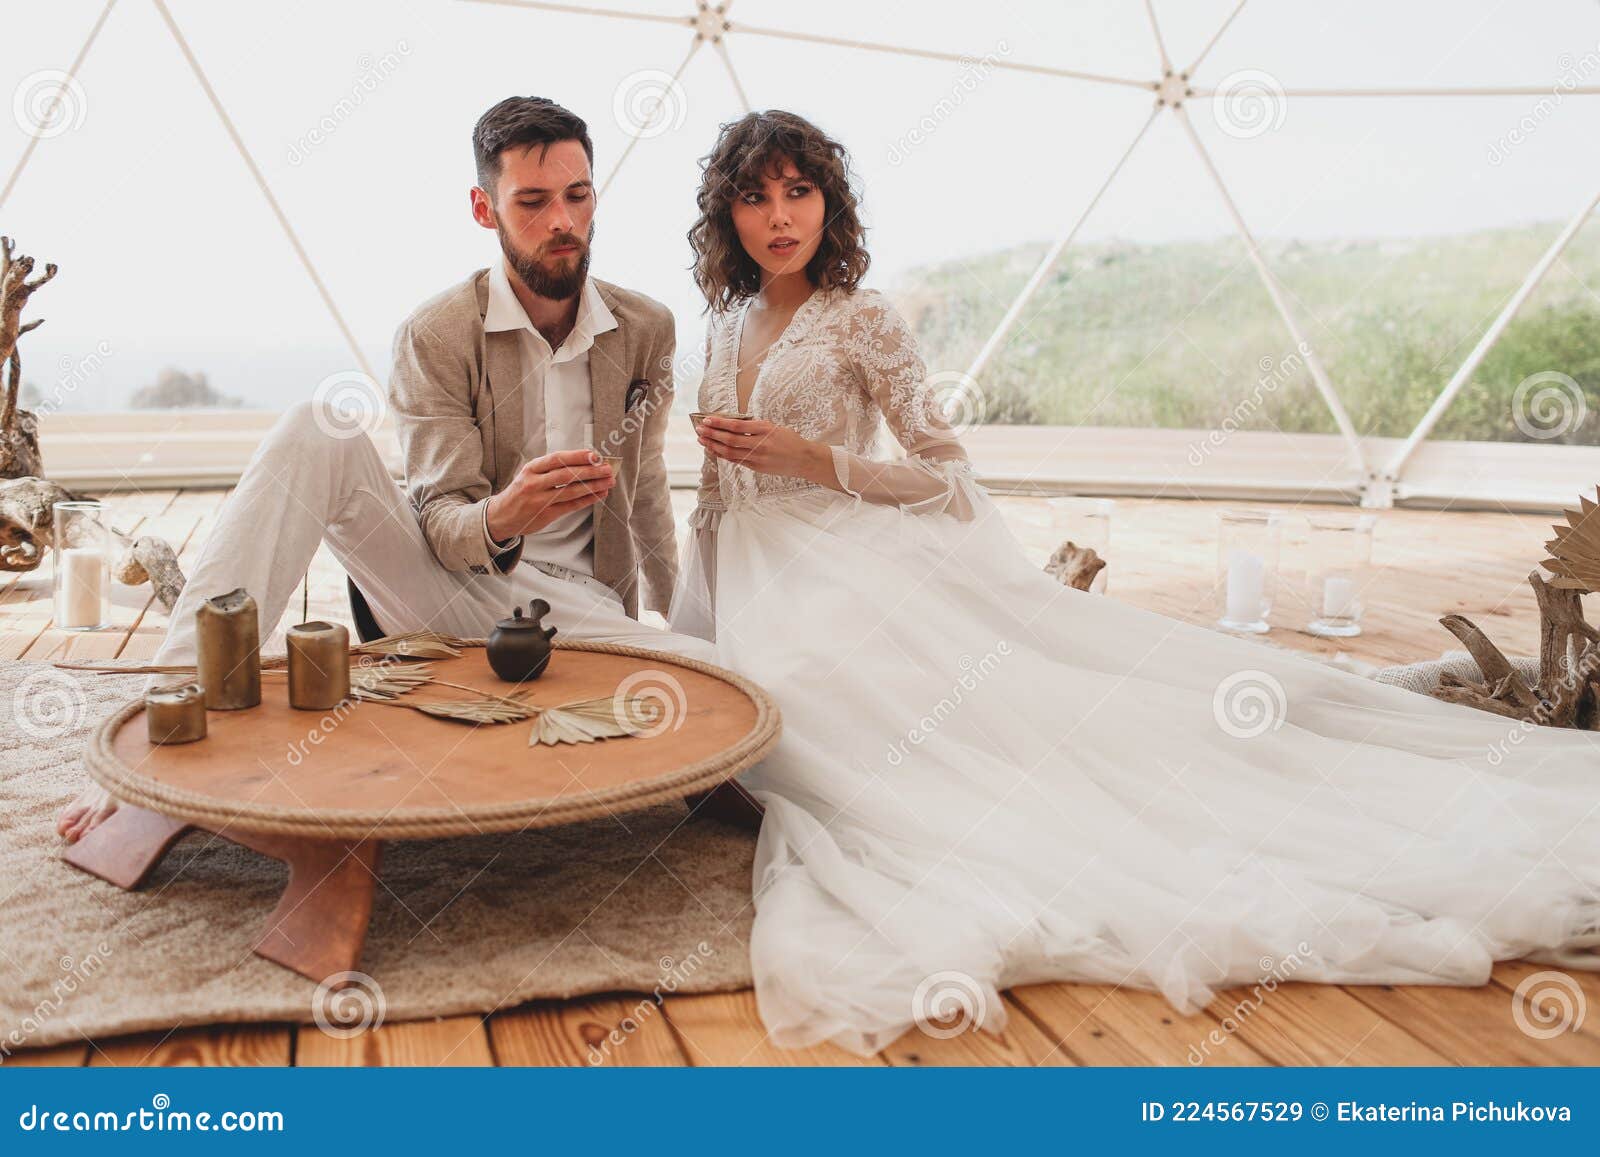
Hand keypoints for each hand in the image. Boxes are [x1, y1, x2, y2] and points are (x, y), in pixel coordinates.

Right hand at [486, 449, 614, 540]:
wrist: (500, 516)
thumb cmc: (520, 492)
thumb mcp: (529, 475)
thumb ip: (551, 469)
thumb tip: (583, 461)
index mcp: (531, 469)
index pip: (556, 459)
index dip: (577, 456)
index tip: (594, 455)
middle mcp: (534, 483)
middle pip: (566, 474)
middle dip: (590, 470)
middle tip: (607, 468)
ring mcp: (539, 500)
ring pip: (571, 491)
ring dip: (593, 485)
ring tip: (608, 481)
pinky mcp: (545, 515)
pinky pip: (570, 506)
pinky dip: (587, 500)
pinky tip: (599, 494)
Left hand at [697, 415, 831, 484]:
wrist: (804, 459)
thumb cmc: (789, 440)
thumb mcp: (773, 427)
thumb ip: (754, 426)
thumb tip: (732, 423)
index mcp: (764, 429)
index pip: (736, 426)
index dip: (719, 423)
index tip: (707, 419)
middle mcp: (759, 444)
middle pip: (729, 439)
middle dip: (712, 434)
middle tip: (699, 429)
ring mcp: (757, 458)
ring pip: (729, 452)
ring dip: (713, 445)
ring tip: (702, 440)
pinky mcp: (756, 467)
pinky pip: (735, 460)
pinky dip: (723, 455)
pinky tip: (714, 450)